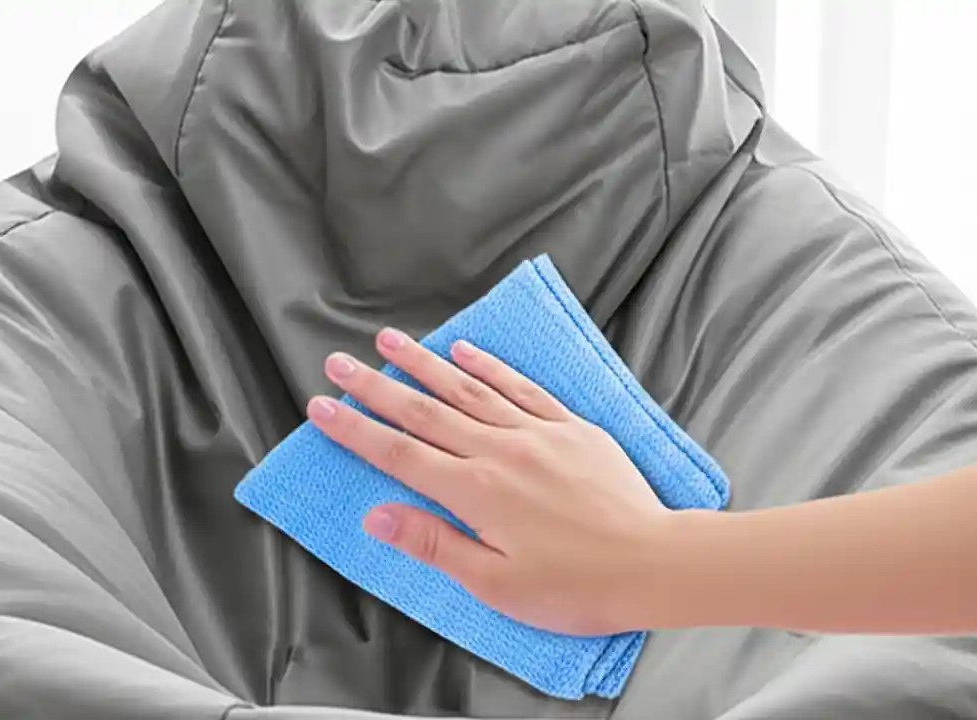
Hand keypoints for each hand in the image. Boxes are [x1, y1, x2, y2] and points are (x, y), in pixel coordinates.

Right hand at [306, 327, 671, 635]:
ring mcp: (537, 434)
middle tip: (338, 362)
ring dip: (424, 362)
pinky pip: (522, 387)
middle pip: (425, 411)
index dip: (356, 429)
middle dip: (376, 386)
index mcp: (476, 492)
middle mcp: (500, 451)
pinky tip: (466, 348)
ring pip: (468, 388)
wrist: (654, 564)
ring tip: (389, 340)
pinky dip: (491, 365)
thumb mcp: (495, 584)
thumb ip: (434, 544)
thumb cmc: (576, 586)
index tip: (322, 407)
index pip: (399, 453)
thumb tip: (378, 515)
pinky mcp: (570, 428)